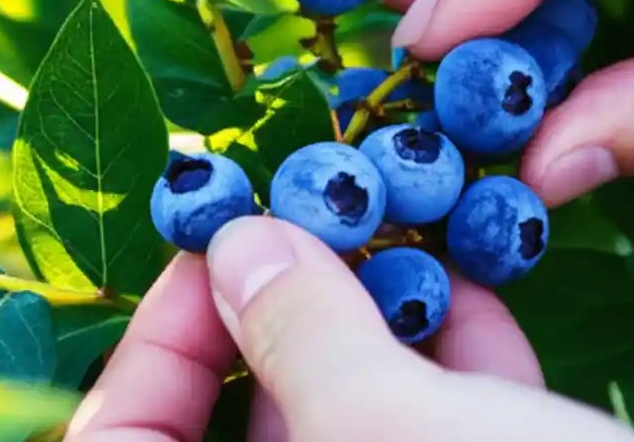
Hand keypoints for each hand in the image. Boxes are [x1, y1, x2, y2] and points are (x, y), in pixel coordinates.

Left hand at [64, 217, 633, 440]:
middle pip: (245, 428)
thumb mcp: (402, 435)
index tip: (216, 250)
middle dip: (284, 316)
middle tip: (319, 215)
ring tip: (404, 227)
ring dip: (378, 327)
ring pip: (350, 425)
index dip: (150, 348)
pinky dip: (454, 371)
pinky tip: (483, 289)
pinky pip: (437, 439)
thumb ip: (303, 334)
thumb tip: (239, 240)